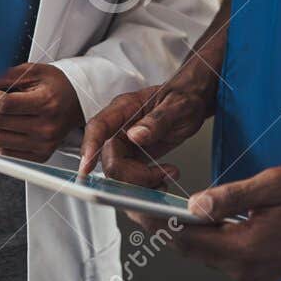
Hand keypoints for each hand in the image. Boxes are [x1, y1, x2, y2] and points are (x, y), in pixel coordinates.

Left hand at [0, 63, 83, 162]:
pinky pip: (5, 152)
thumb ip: (7, 75)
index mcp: (46, 103)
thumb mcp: (35, 71)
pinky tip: (9, 125)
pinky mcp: (40, 156)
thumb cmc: (57, 85)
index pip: (4, 104)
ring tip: (3, 111)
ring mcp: (44, 144)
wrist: (78, 101)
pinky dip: (1, 138)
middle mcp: (46, 127)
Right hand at [77, 82, 210, 185]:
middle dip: (134, 176)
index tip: (86, 169)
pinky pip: (131, 178)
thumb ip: (157, 120)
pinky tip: (163, 177)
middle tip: (161, 174)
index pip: (98, 127)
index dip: (89, 147)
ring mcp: (125, 144)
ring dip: (142, 183)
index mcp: (124, 109)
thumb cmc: (184, 95)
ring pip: (119, 174)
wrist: (193, 100)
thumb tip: (135, 136)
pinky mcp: (133, 157)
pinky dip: (147, 184)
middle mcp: (119, 127)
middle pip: (110, 160)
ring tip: (167, 175)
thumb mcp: (177, 105)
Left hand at [135, 164, 280, 280]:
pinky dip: (207, 240)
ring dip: (185, 234)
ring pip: (206, 255)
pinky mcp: (259, 275)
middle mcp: (247, 269)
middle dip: (164, 227)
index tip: (136, 207)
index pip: (188, 237)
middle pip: (192, 249)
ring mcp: (254, 276)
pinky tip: (200, 223)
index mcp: (247, 247)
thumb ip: (232, 195)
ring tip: (161, 210)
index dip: (157, 222)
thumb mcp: (274, 184)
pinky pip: (223, 258)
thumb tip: (195, 204)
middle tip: (139, 205)